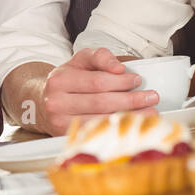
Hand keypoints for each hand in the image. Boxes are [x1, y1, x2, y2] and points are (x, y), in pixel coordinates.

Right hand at [37, 48, 156, 135]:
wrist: (43, 102)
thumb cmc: (68, 81)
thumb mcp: (80, 61)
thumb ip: (100, 57)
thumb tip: (119, 67)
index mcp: (59, 80)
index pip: (96, 81)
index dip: (120, 82)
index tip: (137, 80)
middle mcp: (56, 102)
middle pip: (100, 102)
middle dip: (130, 100)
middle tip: (151, 97)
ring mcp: (60, 122)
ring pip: (101, 119)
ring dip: (129, 116)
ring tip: (149, 111)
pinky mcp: (66, 137)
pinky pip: (97, 132)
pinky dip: (117, 128)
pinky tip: (131, 123)